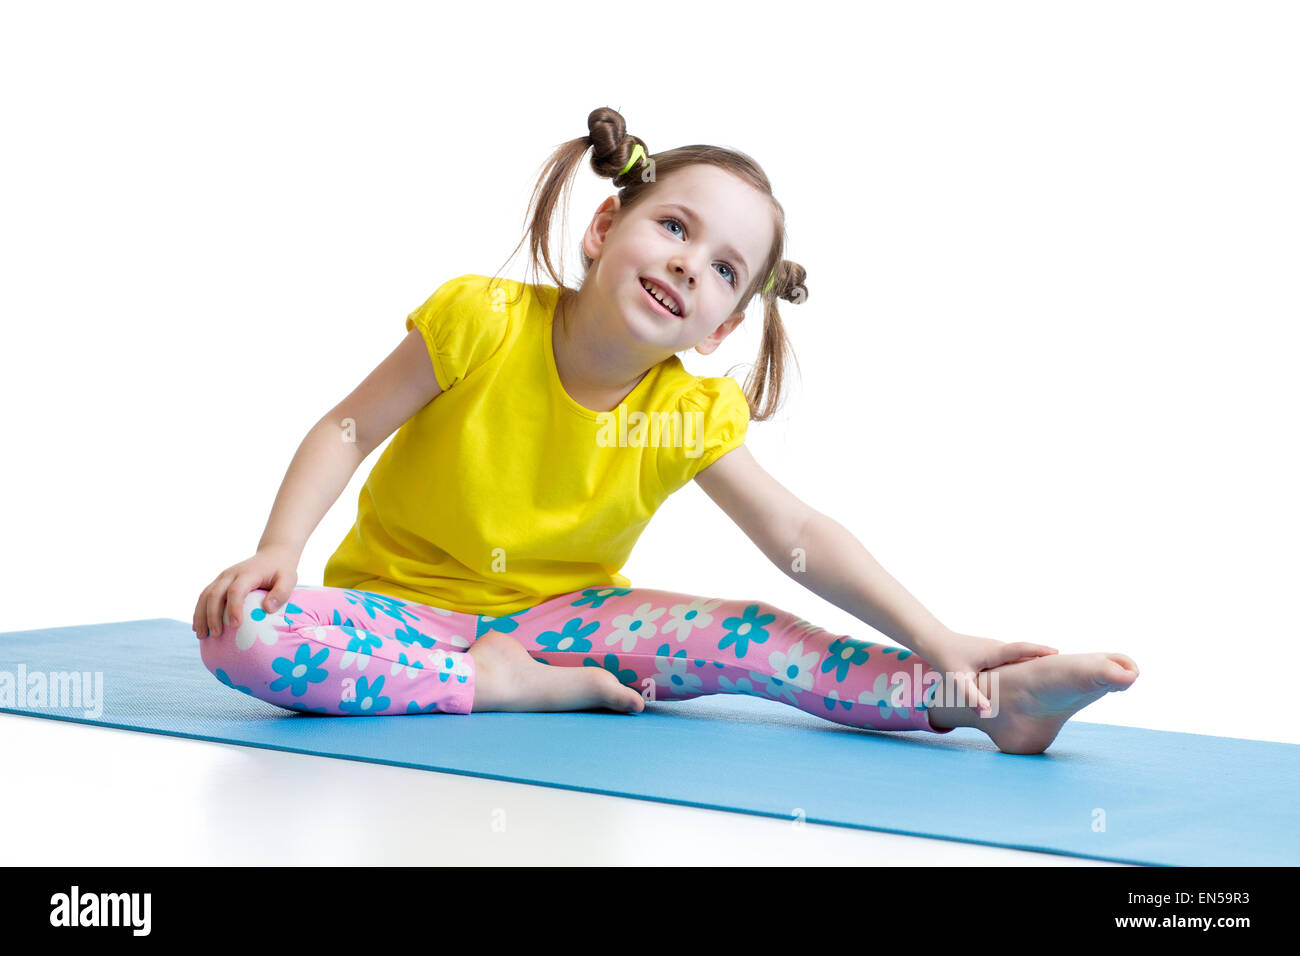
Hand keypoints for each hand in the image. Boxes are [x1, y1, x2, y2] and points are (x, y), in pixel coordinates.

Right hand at [193, 546, 297, 638]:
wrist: (272, 554)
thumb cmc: (281, 570)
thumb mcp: (289, 579)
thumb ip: (281, 593)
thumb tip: (267, 609)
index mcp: (248, 573)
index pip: (236, 591)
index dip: (234, 608)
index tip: (236, 625)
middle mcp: (231, 574)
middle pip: (215, 594)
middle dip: (213, 616)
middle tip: (216, 635)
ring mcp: (222, 577)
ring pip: (205, 595)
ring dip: (201, 615)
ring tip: (201, 635)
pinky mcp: (219, 582)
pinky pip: (204, 596)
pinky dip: (199, 611)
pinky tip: (198, 627)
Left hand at [914, 629, 1058, 715]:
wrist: (934, 641)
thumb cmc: (945, 659)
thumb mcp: (958, 680)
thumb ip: (972, 697)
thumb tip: (987, 713)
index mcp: (993, 652)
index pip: (1021, 649)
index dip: (1039, 651)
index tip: (1059, 654)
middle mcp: (999, 648)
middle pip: (1028, 652)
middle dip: (1048, 658)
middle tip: (1073, 663)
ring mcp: (998, 650)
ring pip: (1023, 656)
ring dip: (1040, 661)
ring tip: (1065, 672)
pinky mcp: (995, 654)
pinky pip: (1017, 659)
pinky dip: (1029, 663)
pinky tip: (1042, 675)